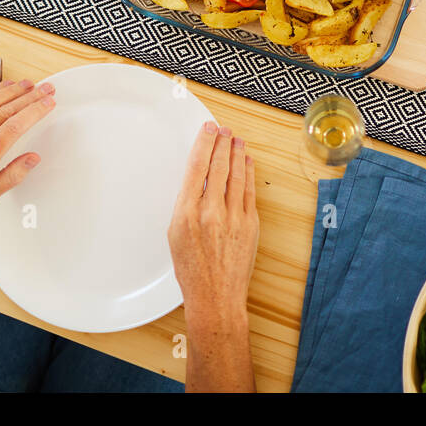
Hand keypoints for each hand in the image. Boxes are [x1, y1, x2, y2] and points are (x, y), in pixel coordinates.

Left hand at [0, 79, 55, 221]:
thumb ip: (11, 177)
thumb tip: (32, 159)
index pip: (13, 129)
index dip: (34, 113)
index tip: (48, 104)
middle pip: (5, 111)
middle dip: (30, 97)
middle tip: (47, 89)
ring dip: (13, 90)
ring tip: (31, 84)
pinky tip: (3, 87)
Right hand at [168, 122, 258, 312]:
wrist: (215, 296)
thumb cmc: (192, 270)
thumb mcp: (176, 235)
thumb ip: (186, 206)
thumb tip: (197, 181)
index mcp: (187, 213)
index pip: (197, 168)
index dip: (204, 144)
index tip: (208, 130)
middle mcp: (210, 212)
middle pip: (218, 166)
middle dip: (222, 143)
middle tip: (224, 129)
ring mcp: (233, 217)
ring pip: (237, 175)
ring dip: (237, 154)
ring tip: (237, 140)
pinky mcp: (250, 224)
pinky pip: (249, 191)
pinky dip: (249, 173)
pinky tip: (248, 162)